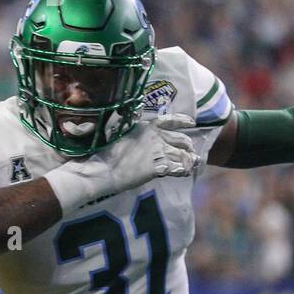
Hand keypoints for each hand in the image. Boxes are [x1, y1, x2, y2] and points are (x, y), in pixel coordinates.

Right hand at [45, 114, 201, 212]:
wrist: (100, 170)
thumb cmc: (102, 154)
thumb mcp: (117, 136)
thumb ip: (132, 136)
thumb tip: (133, 138)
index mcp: (145, 126)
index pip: (169, 120)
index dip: (183, 121)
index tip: (192, 123)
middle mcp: (155, 137)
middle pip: (180, 139)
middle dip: (188, 145)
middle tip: (191, 152)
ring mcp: (158, 152)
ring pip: (182, 155)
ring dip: (189, 160)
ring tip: (193, 165)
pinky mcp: (158, 167)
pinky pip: (178, 168)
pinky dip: (183, 171)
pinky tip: (185, 173)